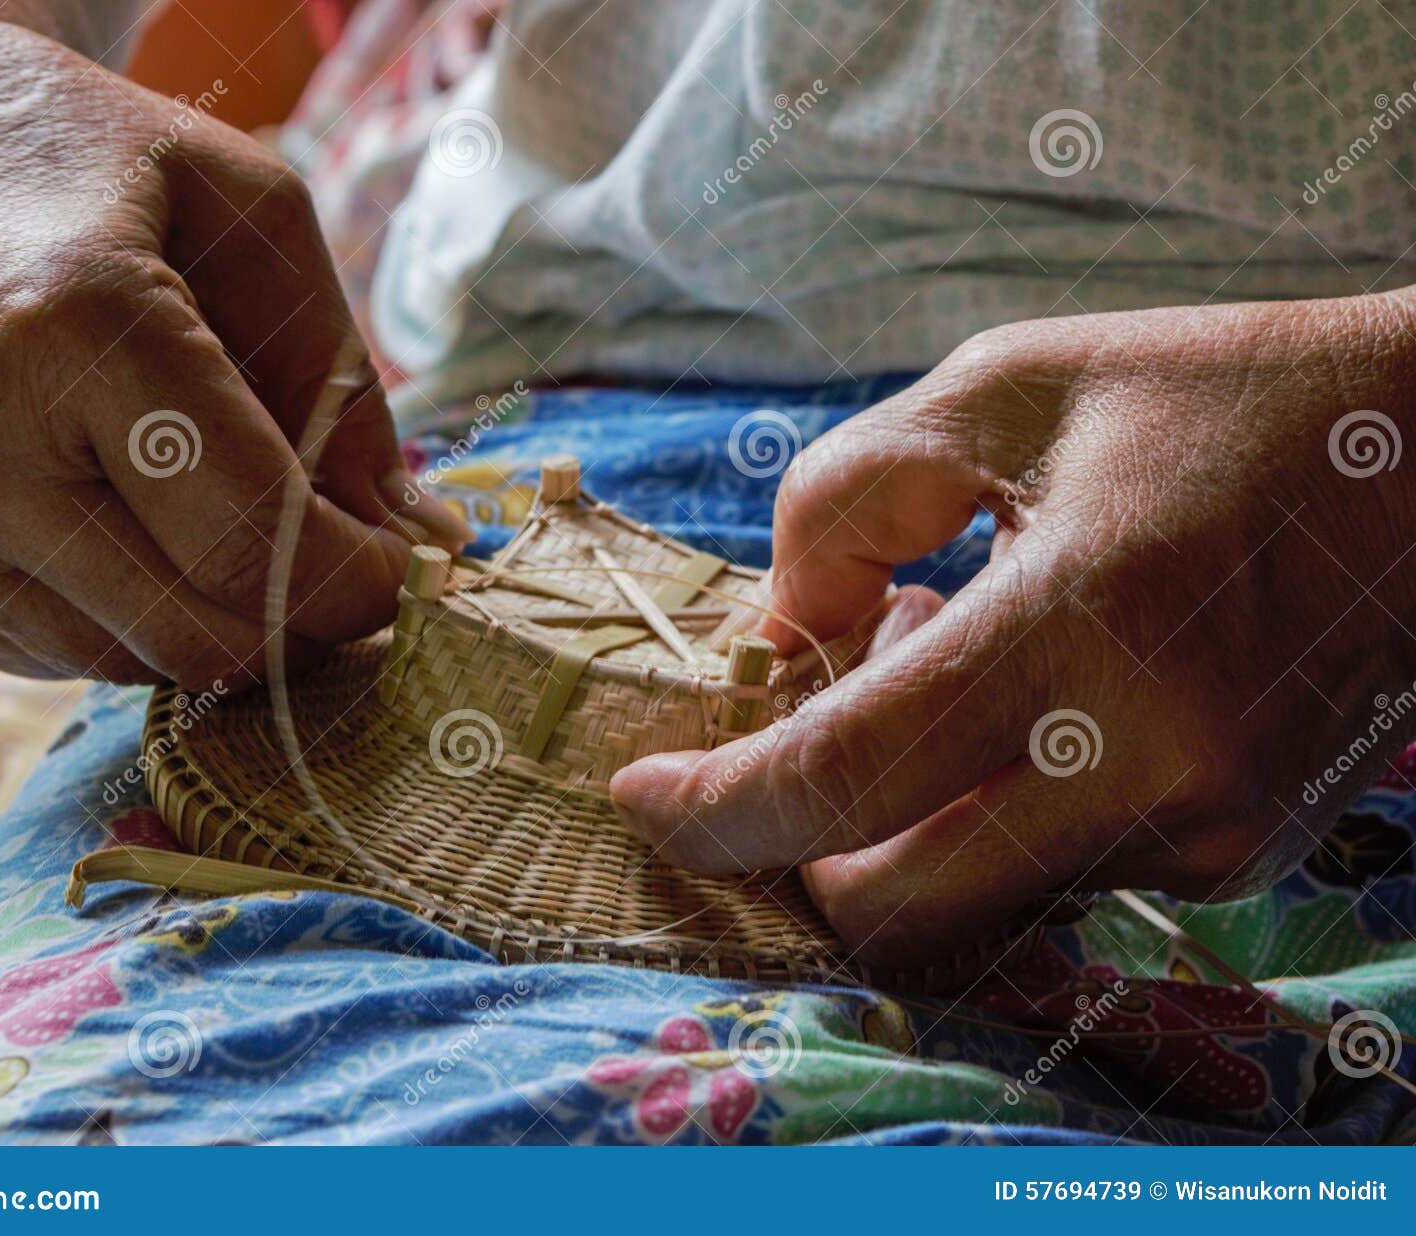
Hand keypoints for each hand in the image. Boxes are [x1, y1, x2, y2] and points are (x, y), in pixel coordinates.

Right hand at [0, 2, 469, 684]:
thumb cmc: (89, 167)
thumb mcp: (254, 217)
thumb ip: (344, 385)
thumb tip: (417, 535)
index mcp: (70, 329)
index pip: (250, 538)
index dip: (356, 580)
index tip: (402, 567)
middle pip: (196, 631)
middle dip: (302, 620)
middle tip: (345, 568)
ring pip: (130, 660)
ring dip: (215, 618)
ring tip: (230, 521)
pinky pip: (55, 652)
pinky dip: (129, 613)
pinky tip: (131, 521)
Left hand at [612, 291, 1415, 968]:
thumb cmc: (1219, 400)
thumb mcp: (1008, 387)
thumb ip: (851, 497)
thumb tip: (779, 634)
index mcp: (1082, 631)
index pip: (842, 782)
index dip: (717, 808)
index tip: (642, 795)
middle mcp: (1148, 770)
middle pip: (894, 909)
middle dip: (801, 847)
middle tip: (805, 716)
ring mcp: (1202, 834)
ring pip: (968, 904)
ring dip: (898, 822)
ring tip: (939, 659)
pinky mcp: (1232, 858)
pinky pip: (1046, 874)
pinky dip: (985, 814)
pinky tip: (1020, 700)